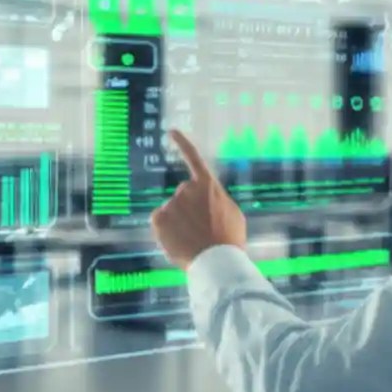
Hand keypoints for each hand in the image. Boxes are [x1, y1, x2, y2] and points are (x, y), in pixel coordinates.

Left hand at [151, 129, 246, 269]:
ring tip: (193, 240)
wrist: (217, 260)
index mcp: (208, 186)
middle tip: (201, 230)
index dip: (182, 144)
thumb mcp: (232, 214)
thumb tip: (209, 202)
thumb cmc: (229, 240)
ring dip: (179, 223)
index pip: (193, 159)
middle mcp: (187, 189)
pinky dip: (167, 232)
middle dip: (188, 209)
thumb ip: (217, 201)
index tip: (171, 131)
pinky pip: (161, 224)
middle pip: (183, 196)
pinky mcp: (159, 218)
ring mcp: (171, 203)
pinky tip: (180, 242)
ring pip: (172, 212)